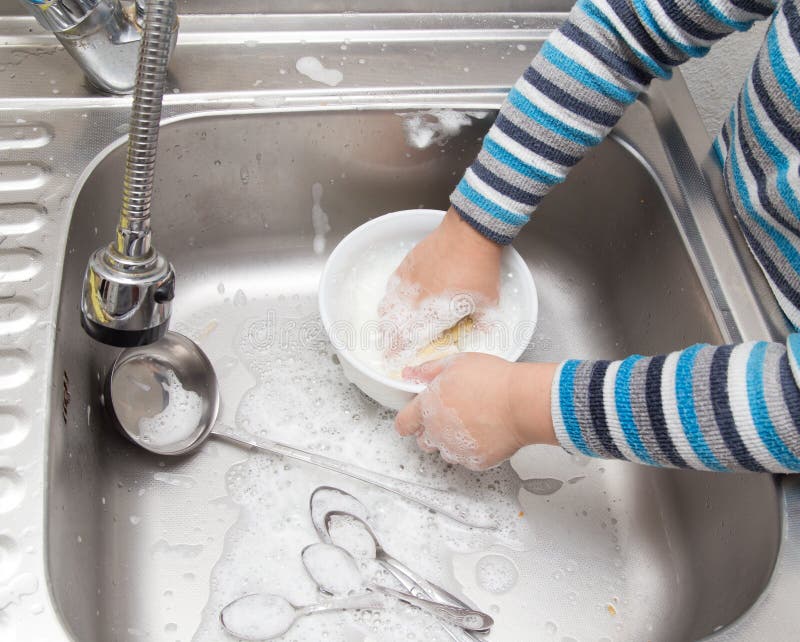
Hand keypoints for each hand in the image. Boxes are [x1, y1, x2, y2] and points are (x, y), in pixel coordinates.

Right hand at [378, 207, 502, 357]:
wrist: (470, 233)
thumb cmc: (480, 268)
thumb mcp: (489, 303)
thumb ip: (484, 323)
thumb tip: (484, 333)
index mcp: (434, 316)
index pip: (409, 341)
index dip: (398, 353)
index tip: (392, 360)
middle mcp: (415, 302)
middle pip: (392, 327)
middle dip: (388, 341)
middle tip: (387, 348)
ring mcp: (408, 283)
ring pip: (387, 308)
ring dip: (386, 322)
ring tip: (388, 328)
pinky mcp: (406, 267)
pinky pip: (391, 288)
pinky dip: (391, 299)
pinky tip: (394, 301)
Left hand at [395, 353, 557, 470]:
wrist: (521, 403)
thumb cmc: (493, 381)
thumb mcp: (456, 363)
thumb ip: (428, 370)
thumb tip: (410, 373)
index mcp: (428, 407)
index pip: (403, 423)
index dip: (407, 421)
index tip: (412, 420)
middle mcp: (437, 432)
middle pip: (423, 441)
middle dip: (431, 431)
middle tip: (449, 417)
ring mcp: (456, 449)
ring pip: (445, 452)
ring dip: (451, 441)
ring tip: (470, 424)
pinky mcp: (475, 461)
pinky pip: (467, 458)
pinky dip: (473, 449)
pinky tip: (484, 433)